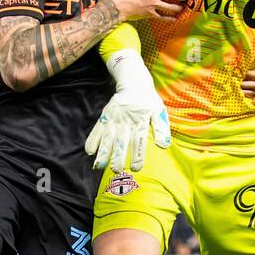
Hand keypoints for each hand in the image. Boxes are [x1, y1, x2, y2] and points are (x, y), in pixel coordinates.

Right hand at [85, 50, 170, 171]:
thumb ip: (161, 129)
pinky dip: (93, 139)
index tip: (136, 168)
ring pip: (108, 138)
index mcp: (141, 121)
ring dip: (103, 152)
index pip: (139, 140)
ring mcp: (114, 119)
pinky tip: (89, 152)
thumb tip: (164, 146)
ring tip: (99, 166)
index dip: (138, 154)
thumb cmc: (148, 102)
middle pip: (121, 142)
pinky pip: (97, 129)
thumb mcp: (159, 112)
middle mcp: (126, 122)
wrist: (134, 83)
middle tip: (117, 171)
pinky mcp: (105, 117)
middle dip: (118, 157)